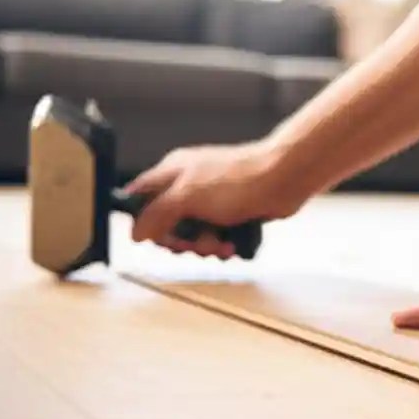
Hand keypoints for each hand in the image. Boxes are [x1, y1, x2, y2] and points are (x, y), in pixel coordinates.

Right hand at [124, 141, 310, 256]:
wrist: (283, 179)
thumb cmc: (237, 180)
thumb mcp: (187, 196)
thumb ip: (157, 213)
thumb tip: (135, 233)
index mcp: (172, 173)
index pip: (140, 198)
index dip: (143, 221)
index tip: (157, 237)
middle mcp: (188, 186)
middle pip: (167, 224)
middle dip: (181, 241)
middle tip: (195, 244)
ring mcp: (210, 201)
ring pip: (193, 235)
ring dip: (204, 246)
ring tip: (220, 244)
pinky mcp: (231, 214)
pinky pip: (216, 237)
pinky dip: (221, 244)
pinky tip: (232, 245)